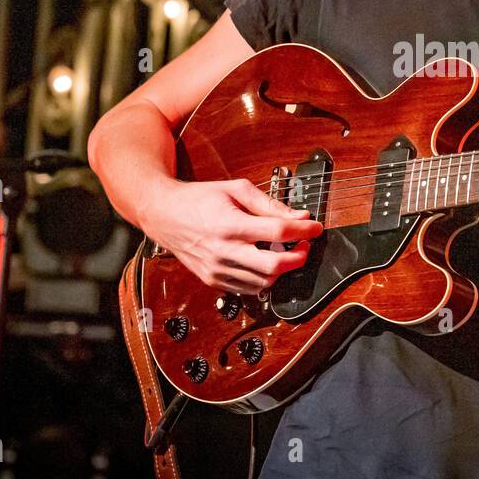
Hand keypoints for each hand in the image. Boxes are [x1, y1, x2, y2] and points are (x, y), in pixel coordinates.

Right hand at [140, 178, 323, 293]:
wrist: (162, 213)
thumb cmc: (199, 198)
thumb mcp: (235, 189)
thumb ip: (269, 203)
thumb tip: (298, 216)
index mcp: (230, 224)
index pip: (278, 232)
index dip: (304, 231)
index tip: (315, 227)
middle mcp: (223, 251)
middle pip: (274, 265)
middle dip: (299, 257)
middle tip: (305, 245)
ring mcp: (217, 270)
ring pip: (264, 281)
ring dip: (283, 269)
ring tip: (286, 252)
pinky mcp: (213, 280)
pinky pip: (248, 289)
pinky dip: (264, 279)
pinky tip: (266, 263)